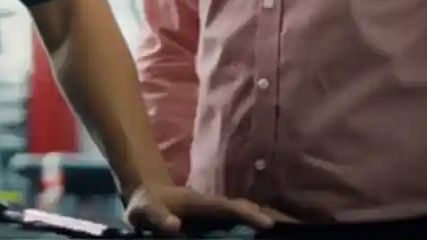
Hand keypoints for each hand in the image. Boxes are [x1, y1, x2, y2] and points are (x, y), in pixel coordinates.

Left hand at [124, 183, 274, 234]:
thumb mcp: (144, 211)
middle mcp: (208, 204)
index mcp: (196, 202)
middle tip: (283, 227)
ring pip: (237, 212)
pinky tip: (255, 230)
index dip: (245, 213)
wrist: (145, 196)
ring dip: (255, 218)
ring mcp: (210, 210)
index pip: (225, 206)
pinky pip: (231, 219)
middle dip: (258, 215)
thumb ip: (157, 217)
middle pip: (238, 208)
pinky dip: (246, 221)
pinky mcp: (210, 217)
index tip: (266, 223)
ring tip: (277, 228)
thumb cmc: (145, 205)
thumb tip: (174, 226)